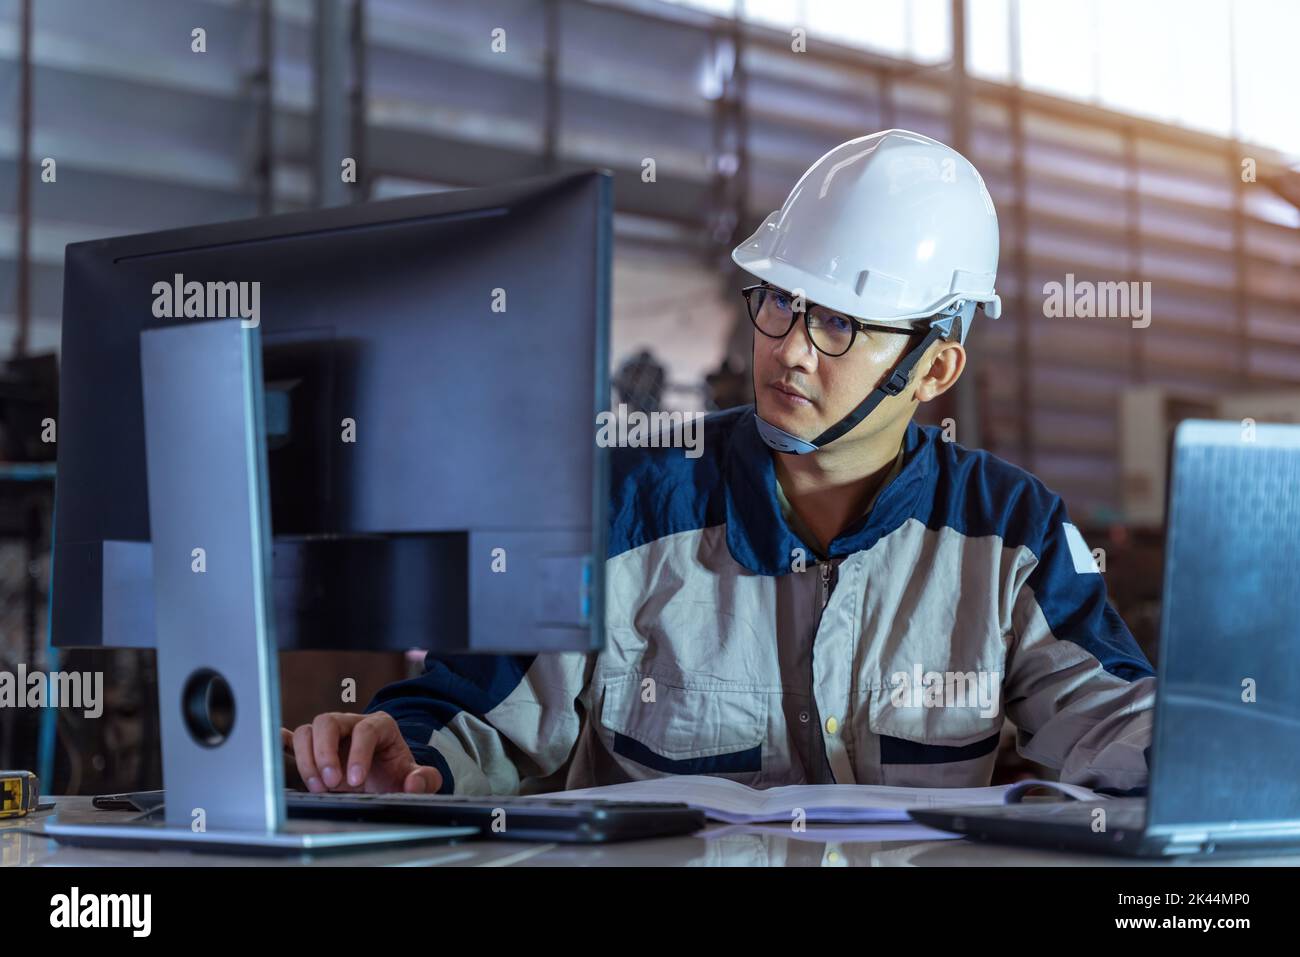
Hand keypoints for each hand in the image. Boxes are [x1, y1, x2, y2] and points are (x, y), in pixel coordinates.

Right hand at [281, 712, 442, 793]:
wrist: (384, 778)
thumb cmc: (397, 775)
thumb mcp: (416, 778)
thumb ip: (424, 779)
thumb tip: (414, 782)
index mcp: (380, 726)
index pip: (365, 730)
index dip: (358, 753)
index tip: (355, 780)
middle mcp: (352, 724)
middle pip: (329, 721)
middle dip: (325, 753)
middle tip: (330, 783)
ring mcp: (330, 734)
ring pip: (308, 730)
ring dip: (307, 759)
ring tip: (318, 786)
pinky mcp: (314, 746)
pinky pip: (293, 739)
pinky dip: (283, 746)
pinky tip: (281, 758)